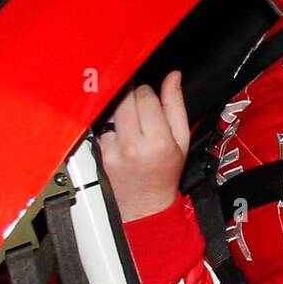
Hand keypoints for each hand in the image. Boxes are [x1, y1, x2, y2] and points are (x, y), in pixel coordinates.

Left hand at [98, 71, 190, 222]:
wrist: (145, 206)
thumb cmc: (165, 174)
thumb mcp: (182, 140)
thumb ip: (176, 105)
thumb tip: (173, 77)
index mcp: (157, 140)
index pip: (145, 96)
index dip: (148, 92)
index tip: (150, 99)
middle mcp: (132, 145)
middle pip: (125, 99)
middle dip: (132, 97)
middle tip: (140, 108)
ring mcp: (113, 150)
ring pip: (111, 110)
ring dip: (119, 110)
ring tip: (131, 123)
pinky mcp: (100, 154)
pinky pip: (102, 126)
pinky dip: (109, 125)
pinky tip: (120, 135)